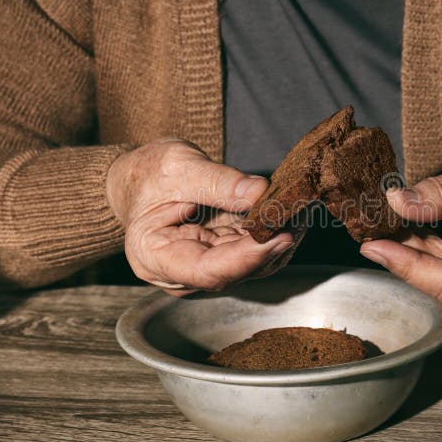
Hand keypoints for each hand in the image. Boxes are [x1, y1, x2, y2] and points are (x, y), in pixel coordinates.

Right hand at [106, 139, 293, 294]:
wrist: (141, 179)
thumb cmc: (148, 174)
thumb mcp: (178, 167)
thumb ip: (218, 182)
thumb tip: (261, 192)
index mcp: (154, 257)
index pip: (208, 271)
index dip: (248, 258)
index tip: (280, 236)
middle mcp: (181, 274)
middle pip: (235, 271)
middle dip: (271, 245)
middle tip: (300, 214)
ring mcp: (204, 268)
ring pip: (250, 266)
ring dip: (279, 240)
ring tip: (300, 210)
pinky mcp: (223, 257)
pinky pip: (253, 253)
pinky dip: (274, 234)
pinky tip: (291, 214)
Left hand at [360, 154, 441, 312]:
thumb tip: (396, 202)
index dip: (410, 269)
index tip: (375, 246)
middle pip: (436, 280)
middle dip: (398, 252)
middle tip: (367, 221)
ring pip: (431, 274)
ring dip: (403, 247)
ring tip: (379, 218)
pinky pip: (436, 266)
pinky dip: (415, 245)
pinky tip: (398, 224)